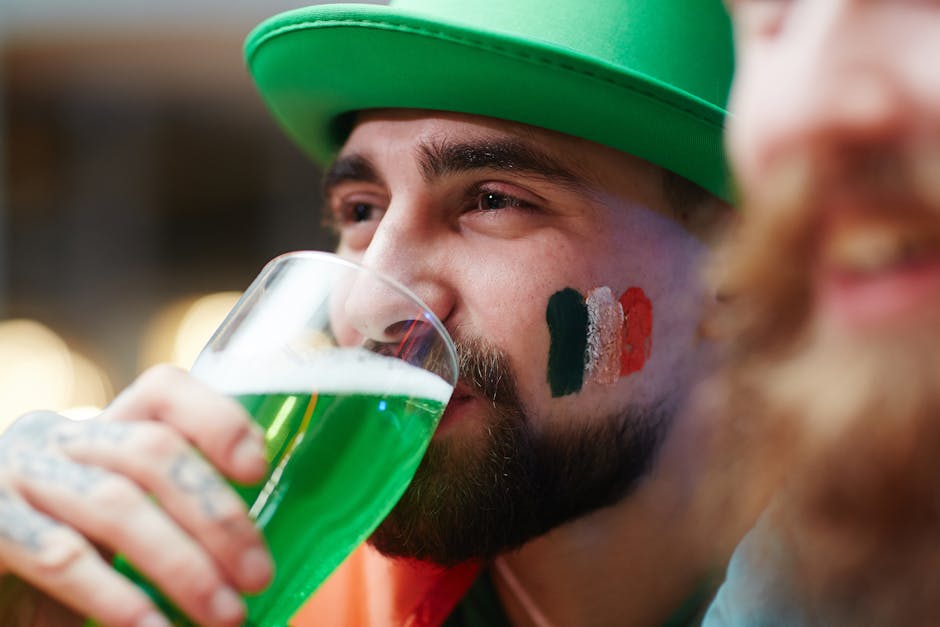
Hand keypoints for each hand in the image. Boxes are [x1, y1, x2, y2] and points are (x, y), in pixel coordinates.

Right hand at [0, 365, 271, 626]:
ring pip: (116, 502)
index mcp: (99, 429)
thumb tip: (251, 553)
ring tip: (225, 614)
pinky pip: (60, 555)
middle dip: (216, 515)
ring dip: (181, 564)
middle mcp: (57, 438)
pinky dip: (114, 595)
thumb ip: (170, 513)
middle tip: (258, 575)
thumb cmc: (62, 559)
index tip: (258, 471)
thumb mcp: (120, 522)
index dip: (217, 420)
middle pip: (153, 450)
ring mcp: (17, 477)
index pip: (163, 391)